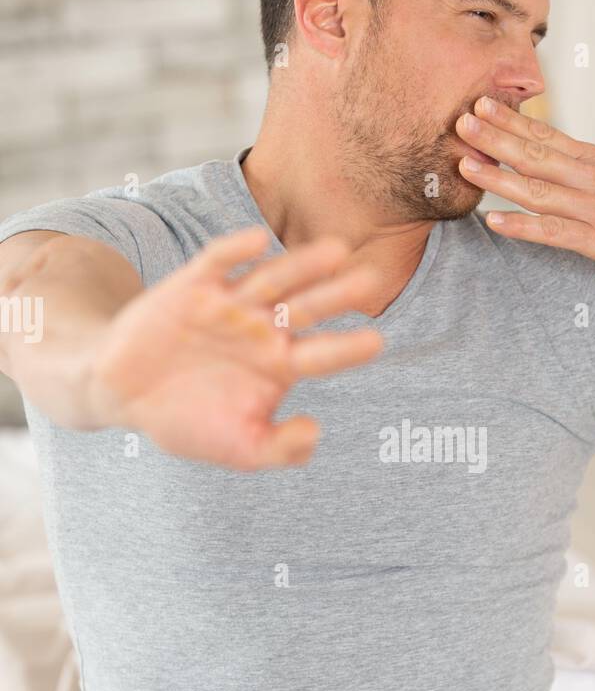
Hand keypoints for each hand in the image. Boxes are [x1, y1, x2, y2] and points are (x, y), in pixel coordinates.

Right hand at [87, 226, 383, 469]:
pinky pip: (218, 262)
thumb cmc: (187, 421)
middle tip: (371, 281)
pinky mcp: (194, 286)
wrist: (122, 394)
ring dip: (303, 264)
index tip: (377, 342)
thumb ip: (279, 449)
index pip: (323, 354)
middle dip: (338, 295)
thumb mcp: (238, 449)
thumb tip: (315, 432)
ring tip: (336, 251)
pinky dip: (237, 251)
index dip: (347, 349)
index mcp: (281, 365)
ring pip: (273, 279)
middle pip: (309, 307)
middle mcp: (264, 329)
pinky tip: (259, 240)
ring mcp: (231, 305)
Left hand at [456, 97, 594, 285]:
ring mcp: (594, 207)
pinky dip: (521, 226)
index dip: (513, 121)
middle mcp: (592, 177)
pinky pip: (552, 232)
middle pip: (535, 153)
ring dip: (497, 176)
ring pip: (536, 188)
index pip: (548, 135)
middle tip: (460, 118)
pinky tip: (492, 222)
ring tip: (464, 163)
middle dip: (495, 136)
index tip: (482, 104)